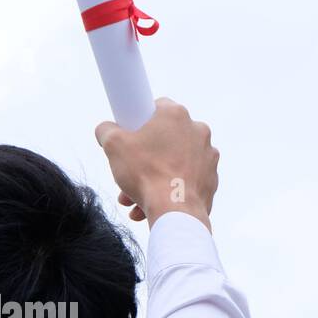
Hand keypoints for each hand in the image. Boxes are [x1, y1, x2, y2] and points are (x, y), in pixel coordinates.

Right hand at [95, 97, 218, 230]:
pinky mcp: (211, 178)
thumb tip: (106, 129)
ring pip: (173, 161)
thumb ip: (106, 130)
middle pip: (162, 138)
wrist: (175, 211)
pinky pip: (184, 179)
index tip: (129, 135)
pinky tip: (151, 203)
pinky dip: (169, 188)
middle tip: (127, 170)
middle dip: (143, 155)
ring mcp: (207, 155)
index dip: (138, 120)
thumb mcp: (113, 145)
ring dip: (153, 175)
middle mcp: (197, 130)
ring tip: (134, 195)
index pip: (154, 107)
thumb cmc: (146, 174)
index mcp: (175, 115)